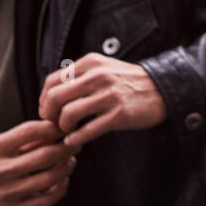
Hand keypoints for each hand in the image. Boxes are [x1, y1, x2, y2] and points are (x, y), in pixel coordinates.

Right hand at [0, 120, 74, 205]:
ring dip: (66, 167)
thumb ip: (25, 137)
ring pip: (49, 178)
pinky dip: (61, 187)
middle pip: (44, 156)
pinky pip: (47, 199)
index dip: (52, 127)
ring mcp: (6, 194)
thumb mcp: (0, 145)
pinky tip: (63, 179)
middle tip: (74, 144)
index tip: (63, 127)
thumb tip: (58, 127)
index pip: (28, 131)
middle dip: (66, 148)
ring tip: (69, 160)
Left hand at [38, 53, 167, 150]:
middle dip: (49, 115)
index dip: (43, 100)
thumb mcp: (104, 68)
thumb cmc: (128, 81)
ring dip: (62, 128)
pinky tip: (75, 141)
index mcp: (90, 64)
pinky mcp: (118, 115)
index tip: (48, 111)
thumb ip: (80, 76)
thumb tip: (52, 94)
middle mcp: (97, 77)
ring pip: (68, 114)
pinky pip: (87, 130)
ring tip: (67, 132)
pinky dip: (76, 139)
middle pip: (55, 98)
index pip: (52, 81)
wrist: (162, 89)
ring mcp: (108, 95)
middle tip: (54, 124)